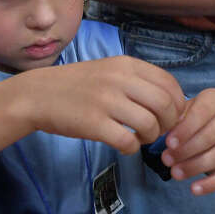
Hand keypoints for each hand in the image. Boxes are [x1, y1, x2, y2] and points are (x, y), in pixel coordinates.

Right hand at [20, 56, 185, 152]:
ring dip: (151, 137)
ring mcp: (106, 101)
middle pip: (166, 104)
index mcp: (126, 65)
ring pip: (150, 124)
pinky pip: (128, 141)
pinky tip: (125, 146)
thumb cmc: (77, 85)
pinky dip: (132, 148)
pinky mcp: (93, 124)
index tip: (171, 115)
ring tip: (140, 138)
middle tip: (159, 131)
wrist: (37, 95)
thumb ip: (138, 81)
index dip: (178, 103)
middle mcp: (119, 80)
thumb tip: (171, 101)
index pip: (169, 83)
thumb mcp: (109, 70)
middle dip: (169, 123)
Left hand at [159, 88, 214, 194]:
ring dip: (194, 167)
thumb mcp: (190, 113)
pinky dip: (211, 184)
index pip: (203, 111)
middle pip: (210, 135)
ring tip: (175, 174)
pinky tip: (195, 189)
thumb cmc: (203, 121)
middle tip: (166, 160)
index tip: (168, 143)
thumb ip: (178, 119)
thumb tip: (164, 131)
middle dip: (186, 150)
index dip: (185, 129)